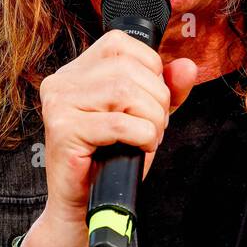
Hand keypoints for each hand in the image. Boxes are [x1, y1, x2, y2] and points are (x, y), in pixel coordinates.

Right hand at [38, 30, 196, 230]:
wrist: (88, 202)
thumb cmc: (113, 157)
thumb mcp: (147, 114)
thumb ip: (169, 89)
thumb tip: (188, 67)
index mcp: (78, 70)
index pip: (122, 44)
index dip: (151, 70)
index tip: (151, 99)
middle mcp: (63, 81)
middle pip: (128, 70)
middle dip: (157, 100)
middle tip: (153, 126)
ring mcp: (59, 104)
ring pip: (126, 93)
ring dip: (151, 119)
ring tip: (146, 137)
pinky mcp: (62, 129)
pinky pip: (119, 123)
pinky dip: (141, 135)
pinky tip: (139, 146)